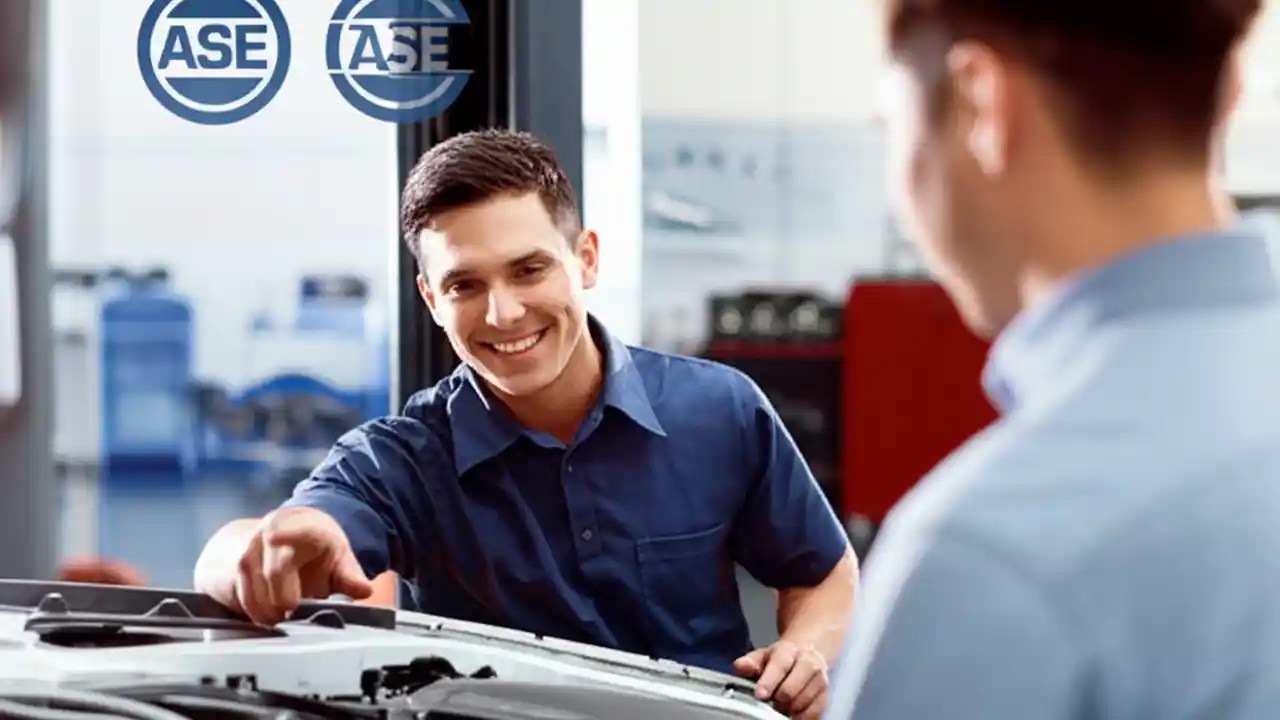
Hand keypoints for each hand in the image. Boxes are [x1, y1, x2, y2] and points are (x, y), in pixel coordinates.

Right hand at [232, 507, 373, 624]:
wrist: (282, 535)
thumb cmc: (317, 547)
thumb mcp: (338, 557)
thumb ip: (349, 576)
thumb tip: (364, 590)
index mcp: (305, 525)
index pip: (296, 528)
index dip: (286, 533)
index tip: (274, 538)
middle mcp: (274, 530)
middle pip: (274, 569)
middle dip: (283, 596)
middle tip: (293, 612)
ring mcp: (252, 545)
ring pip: (251, 581)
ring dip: (266, 607)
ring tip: (280, 618)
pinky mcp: (236, 562)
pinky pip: (239, 589)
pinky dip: (252, 608)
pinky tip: (265, 616)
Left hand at [734, 640, 828, 718]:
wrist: (808, 654)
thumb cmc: (780, 659)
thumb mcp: (762, 656)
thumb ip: (750, 662)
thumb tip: (740, 666)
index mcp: (788, 651)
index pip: (780, 666)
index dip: (769, 682)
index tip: (759, 695)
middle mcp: (808, 663)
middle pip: (791, 689)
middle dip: (777, 700)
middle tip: (768, 703)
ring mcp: (819, 680)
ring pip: (803, 703)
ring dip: (788, 710)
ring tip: (779, 707)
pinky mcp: (825, 695)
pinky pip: (814, 713)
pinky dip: (801, 717)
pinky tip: (791, 715)